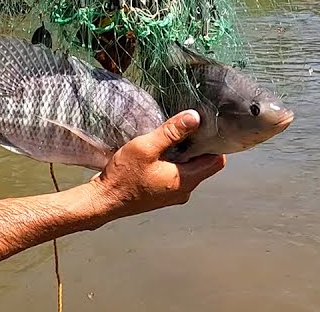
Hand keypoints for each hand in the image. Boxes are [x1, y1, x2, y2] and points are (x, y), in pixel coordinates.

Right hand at [86, 110, 225, 221]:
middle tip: (183, 129)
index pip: (216, 162)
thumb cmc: (122, 177)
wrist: (103, 201)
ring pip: (188, 170)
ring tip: (167, 140)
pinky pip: (175, 176)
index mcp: (185, 180)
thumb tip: (194, 117)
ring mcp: (172, 195)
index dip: (214, 143)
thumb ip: (171, 132)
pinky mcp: (161, 195)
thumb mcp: (146, 147)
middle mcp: (183, 191)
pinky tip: (157, 154)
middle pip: (203, 165)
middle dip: (196, 147)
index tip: (203, 129)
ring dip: (182, 155)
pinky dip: (171, 164)